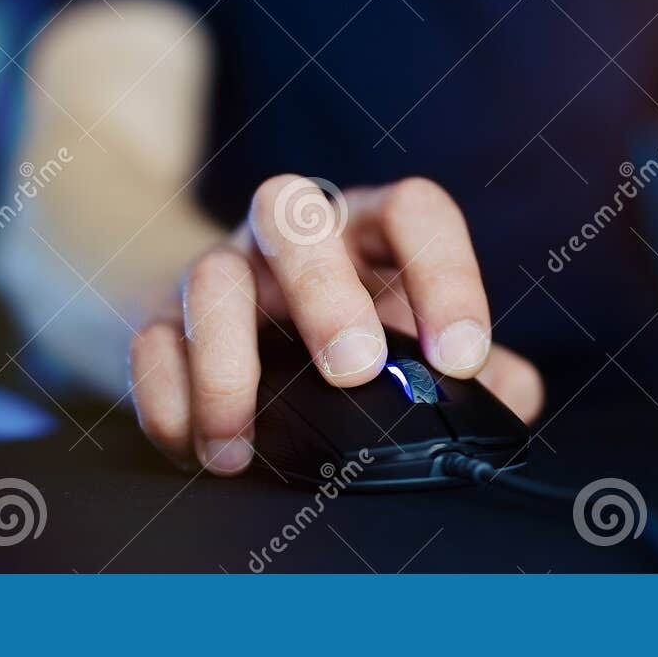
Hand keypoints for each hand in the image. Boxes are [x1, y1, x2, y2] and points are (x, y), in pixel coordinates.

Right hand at [128, 175, 543, 473]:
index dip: (445, 274)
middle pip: (297, 215)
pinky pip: (151, 342)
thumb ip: (483, 375)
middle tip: (353, 369)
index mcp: (371, 229)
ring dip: (227, 361)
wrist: (229, 321)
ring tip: (243, 440)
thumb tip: (506, 406)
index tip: (461, 357)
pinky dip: (170, 397)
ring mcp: (223, 269)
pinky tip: (200, 445)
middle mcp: (295, 234)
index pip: (416, 210)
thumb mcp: (418, 340)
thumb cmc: (347, 330)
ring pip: (213, 276)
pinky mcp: (158, 315)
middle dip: (325, 292)